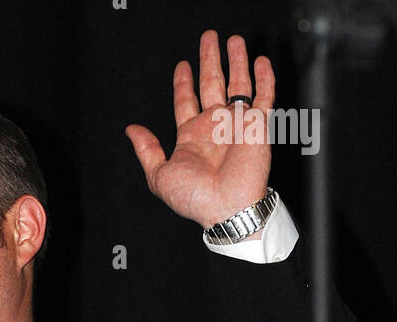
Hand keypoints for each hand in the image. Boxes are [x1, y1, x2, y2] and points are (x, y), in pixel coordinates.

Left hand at [125, 30, 273, 228]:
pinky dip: (264, 79)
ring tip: (234, 40)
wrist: (226, 208)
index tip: (182, 66)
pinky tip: (261, 61)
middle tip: (208, 38)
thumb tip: (132, 130)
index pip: (186, 101)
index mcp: (192, 136)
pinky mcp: (257, 126)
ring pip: (238, 84)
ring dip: (236, 62)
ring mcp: (236, 124)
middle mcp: (215, 127)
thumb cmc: (195, 198)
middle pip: (211, 84)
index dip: (183, 83)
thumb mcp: (159, 175)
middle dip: (210, 60)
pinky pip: (264, 97)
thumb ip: (147, 150)